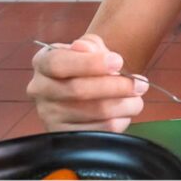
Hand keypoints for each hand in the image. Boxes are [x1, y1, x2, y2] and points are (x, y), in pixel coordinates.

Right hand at [28, 34, 146, 132]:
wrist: (85, 86)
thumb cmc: (88, 63)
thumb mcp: (89, 47)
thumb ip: (90, 45)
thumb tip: (86, 49)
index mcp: (43, 62)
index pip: (59, 63)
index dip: (91, 63)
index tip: (118, 62)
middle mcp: (40, 89)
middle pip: (78, 90)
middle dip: (115, 86)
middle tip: (140, 83)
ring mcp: (49, 115)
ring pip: (92, 112)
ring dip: (123, 105)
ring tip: (138, 97)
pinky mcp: (64, 135)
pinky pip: (98, 131)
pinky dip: (119, 121)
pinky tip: (126, 111)